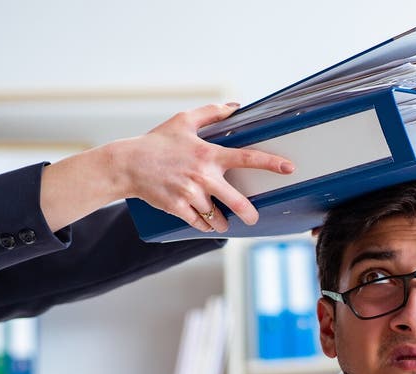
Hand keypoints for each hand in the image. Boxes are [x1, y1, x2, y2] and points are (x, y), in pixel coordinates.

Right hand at [113, 102, 294, 231]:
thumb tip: (236, 107)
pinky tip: (202, 220)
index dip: (270, 162)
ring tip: (218, 217)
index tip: (289, 168)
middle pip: (236, 201)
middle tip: (252, 218)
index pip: (247, 157)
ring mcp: (190, 194)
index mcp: (208, 154)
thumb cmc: (157, 142)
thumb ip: (212, 114)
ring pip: (216, 217)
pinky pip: (200, 224)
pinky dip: (203, 225)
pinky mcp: (178, 208)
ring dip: (220, 220)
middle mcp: (202, 176)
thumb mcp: (183, 121)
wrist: (126, 164)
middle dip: (248, 214)